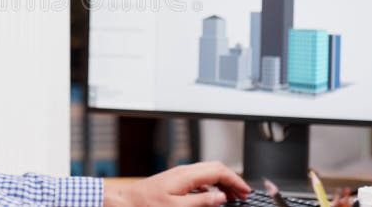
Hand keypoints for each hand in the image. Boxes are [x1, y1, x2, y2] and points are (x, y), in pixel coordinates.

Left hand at [103, 161, 250, 206]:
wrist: (125, 201)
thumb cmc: (146, 204)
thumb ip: (201, 201)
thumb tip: (221, 197)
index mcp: (187, 175)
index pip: (218, 170)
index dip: (235, 180)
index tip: (246, 191)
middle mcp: (184, 171)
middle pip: (215, 168)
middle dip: (231, 179)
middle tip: (242, 195)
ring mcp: (179, 174)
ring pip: (208, 172)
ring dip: (222, 182)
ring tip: (231, 197)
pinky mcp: (175, 180)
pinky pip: (199, 178)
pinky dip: (211, 185)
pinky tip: (212, 197)